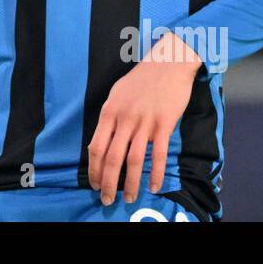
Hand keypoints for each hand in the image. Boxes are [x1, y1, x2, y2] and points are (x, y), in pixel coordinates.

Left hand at [87, 31, 202, 205]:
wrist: (168, 63)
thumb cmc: (142, 79)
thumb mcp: (117, 94)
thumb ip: (110, 118)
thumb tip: (100, 143)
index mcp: (109, 112)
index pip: (96, 147)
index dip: (94, 169)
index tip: (94, 184)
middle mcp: (124, 118)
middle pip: (112, 158)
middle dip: (107, 183)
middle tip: (106, 200)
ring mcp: (144, 122)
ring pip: (133, 160)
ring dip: (130, 184)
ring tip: (129, 198)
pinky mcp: (164, 124)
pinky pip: (158, 154)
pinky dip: (155, 173)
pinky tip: (154, 186)